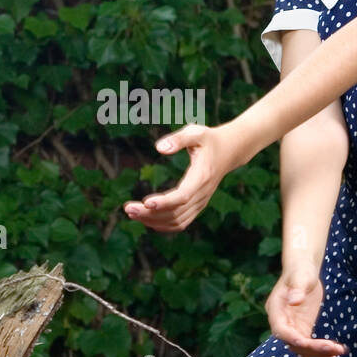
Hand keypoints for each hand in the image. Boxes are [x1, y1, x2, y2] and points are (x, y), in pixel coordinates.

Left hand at [123, 123, 243, 232]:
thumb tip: (159, 148)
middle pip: (176, 212)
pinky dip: (162, 225)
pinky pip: (180, 222)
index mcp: (202, 177)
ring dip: (153, 221)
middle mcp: (202, 194)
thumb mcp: (196, 132)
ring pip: (176, 221)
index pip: (183, 196)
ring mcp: (201, 203)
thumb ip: (178, 139)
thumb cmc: (209, 140)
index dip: (165, 202)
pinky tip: (146, 219)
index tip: (145, 202)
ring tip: (131, 213)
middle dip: (150, 214)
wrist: (229, 151)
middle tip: (128, 209)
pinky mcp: (197, 206)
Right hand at [266, 258, 345, 356]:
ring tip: (339, 352)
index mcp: (275, 309)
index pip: (280, 330)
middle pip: (293, 344)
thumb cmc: (300, 270)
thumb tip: (294, 300)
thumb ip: (297, 288)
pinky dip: (321, 350)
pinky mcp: (302, 329)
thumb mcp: (301, 277)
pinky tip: (337, 351)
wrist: (304, 270)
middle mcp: (281, 322)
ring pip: (302, 349)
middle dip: (313, 349)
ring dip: (319, 354)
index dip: (292, 339)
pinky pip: (310, 345)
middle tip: (335, 349)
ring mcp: (292, 327)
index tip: (308, 343)